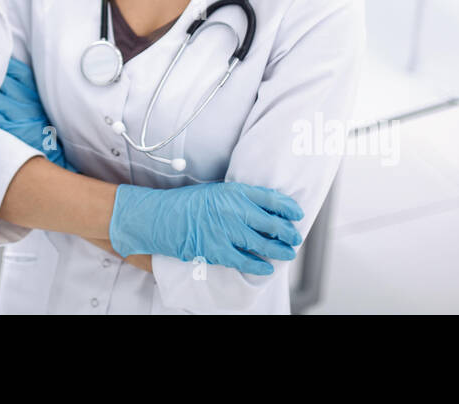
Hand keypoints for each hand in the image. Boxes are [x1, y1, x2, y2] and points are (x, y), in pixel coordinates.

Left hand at [0, 56, 76, 171]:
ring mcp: (18, 115)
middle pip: (2, 80)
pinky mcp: (10, 129)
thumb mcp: (44, 109)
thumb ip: (31, 94)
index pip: (19, 72)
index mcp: (37, 95)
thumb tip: (13, 80)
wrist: (53, 158)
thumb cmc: (46, 133)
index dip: (4, 64)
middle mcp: (27, 102)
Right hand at [109, 181, 303, 275]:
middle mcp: (233, 209)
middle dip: (288, 232)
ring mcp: (226, 230)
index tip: (297, 213)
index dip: (288, 207)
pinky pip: (245, 260)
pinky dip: (259, 265)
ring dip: (279, 250)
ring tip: (288, 253)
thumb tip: (264, 209)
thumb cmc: (187, 204)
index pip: (270, 198)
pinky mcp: (217, 249)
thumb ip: (238, 198)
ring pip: (263, 243)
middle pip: (271, 222)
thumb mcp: (216, 192)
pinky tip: (267, 267)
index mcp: (234, 191)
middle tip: (295, 237)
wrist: (162, 217)